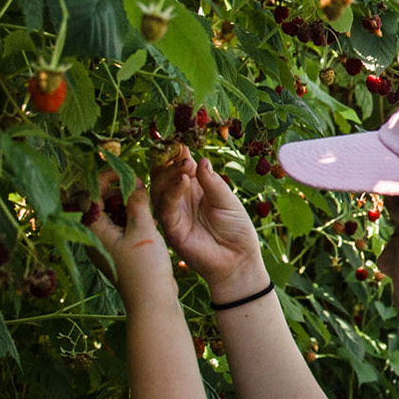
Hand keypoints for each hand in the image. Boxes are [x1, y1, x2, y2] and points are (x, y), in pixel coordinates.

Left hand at [87, 171, 170, 290]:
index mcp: (93, 231)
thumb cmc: (144, 268)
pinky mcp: (118, 252)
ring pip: (110, 215)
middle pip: (98, 204)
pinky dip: (129, 216)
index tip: (121, 170)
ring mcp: (106, 246)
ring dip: (124, 202)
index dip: (104, 179)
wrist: (152, 301)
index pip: (90, 196)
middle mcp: (94, 238)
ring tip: (142, 196)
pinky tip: (145, 213)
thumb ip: (136, 202)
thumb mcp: (143, 229)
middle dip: (116, 190)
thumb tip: (134, 182)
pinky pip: (119, 226)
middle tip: (136, 182)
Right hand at [151, 144, 267, 296]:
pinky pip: (166, 207)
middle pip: (163, 175)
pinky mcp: (172, 228)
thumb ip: (212, 182)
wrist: (238, 260)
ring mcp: (174, 213)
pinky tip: (183, 180)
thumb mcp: (228, 200)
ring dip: (169, 174)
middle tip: (178, 150)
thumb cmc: (236, 229)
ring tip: (184, 165)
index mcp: (194, 188)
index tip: (181, 138)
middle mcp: (180, 199)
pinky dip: (172, 192)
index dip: (178, 153)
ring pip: (159, 188)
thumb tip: (201, 160)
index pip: (180, 166)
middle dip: (168, 160)